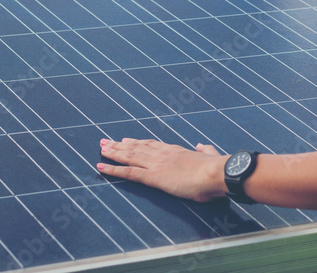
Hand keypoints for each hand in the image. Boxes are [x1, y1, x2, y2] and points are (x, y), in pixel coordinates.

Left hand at [98, 138, 228, 201]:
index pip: (152, 144)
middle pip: (136, 148)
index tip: (126, 140)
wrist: (215, 173)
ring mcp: (156, 164)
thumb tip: (202, 146)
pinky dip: (113, 169)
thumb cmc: (216, 168)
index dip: (137, 142)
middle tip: (105, 141)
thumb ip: (205, 150)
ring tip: (101, 149)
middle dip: (119, 145)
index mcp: (176, 150)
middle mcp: (163, 154)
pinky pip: (129, 173)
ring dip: (113, 153)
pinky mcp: (153, 177)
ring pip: (129, 156)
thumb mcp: (210, 155)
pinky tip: (101, 166)